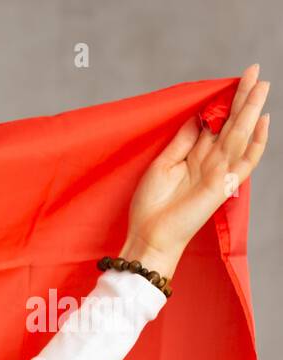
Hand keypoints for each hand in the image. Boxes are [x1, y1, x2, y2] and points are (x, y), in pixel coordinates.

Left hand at [120, 63, 269, 278]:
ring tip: (261, 85)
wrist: (150, 235)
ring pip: (240, 134)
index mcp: (194, 155)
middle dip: (242, 97)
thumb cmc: (151, 205)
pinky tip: (263, 122)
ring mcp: (219, 171)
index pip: (213, 123)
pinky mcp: (224, 185)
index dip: (222, 102)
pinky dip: (256, 143)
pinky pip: (245, 161)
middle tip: (254, 70)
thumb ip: (182, 141)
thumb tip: (198, 117)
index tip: (230, 80)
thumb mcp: (162, 164)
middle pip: (230, 123)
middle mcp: (209, 160)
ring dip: (251, 110)